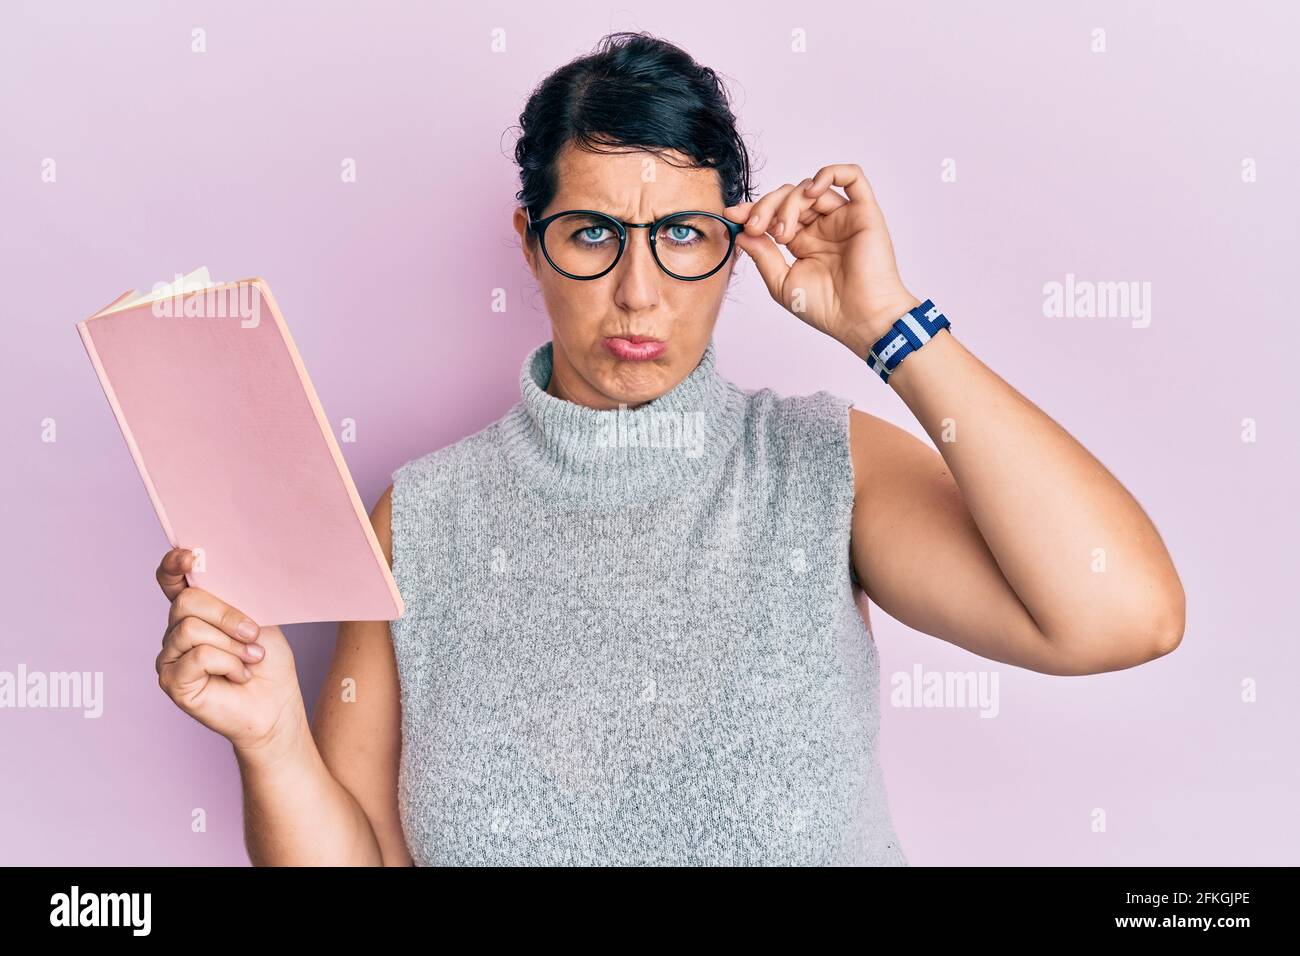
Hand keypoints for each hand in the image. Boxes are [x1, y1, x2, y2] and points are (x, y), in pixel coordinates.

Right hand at [154, 547, 306, 763]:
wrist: (276, 704)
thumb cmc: (267, 660)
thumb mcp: (256, 618)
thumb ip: (233, 597)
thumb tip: (215, 570)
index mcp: (196, 610)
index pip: (171, 580)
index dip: (174, 565)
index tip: (190, 556)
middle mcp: (176, 630)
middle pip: (187, 602)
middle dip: (227, 616)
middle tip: (253, 635)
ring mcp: (170, 656)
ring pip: (191, 629)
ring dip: (232, 644)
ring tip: (250, 659)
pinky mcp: (172, 681)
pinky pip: (197, 656)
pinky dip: (227, 664)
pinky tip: (238, 676)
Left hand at [725, 163, 921, 355]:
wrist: (860, 319)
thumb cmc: (827, 308)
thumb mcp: (782, 283)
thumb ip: (763, 256)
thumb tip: (741, 232)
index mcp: (803, 241)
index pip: (775, 214)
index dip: (752, 210)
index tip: (732, 216)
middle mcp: (821, 226)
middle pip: (788, 196)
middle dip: (765, 207)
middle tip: (755, 227)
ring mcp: (842, 217)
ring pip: (809, 188)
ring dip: (788, 203)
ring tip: (783, 233)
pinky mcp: (863, 212)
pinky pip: (852, 176)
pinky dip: (829, 174)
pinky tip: (812, 192)